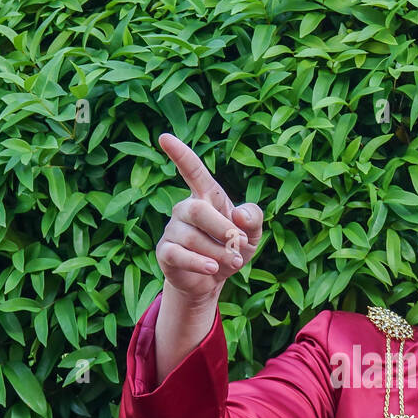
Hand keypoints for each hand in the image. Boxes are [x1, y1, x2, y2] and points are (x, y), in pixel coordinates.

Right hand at [155, 133, 263, 303]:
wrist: (214, 280)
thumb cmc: (231, 249)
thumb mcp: (252, 234)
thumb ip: (253, 218)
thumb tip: (238, 214)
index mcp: (206, 197)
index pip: (192, 171)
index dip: (180, 154)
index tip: (164, 137)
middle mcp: (185, 208)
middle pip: (198, 209)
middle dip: (223, 229)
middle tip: (240, 245)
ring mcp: (172, 230)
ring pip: (193, 237)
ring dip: (219, 252)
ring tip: (232, 262)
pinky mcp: (165, 253)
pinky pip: (179, 254)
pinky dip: (199, 263)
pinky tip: (212, 268)